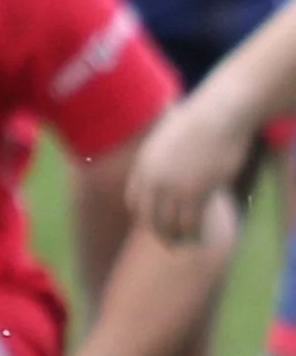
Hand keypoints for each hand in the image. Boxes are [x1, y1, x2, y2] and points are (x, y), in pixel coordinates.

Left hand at [128, 91, 252, 242]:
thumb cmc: (198, 116)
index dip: (144, 214)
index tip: (154, 220)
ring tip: (186, 242)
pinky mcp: (197, 192)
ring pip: (171, 224)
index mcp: (143, 166)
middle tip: (169, 242)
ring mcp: (175, 188)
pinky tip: (200, 235)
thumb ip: (159, 144)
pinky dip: (195, 231)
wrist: (220, 113)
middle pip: (151, 219)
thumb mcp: (166, 130)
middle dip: (160, 232)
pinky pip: (192, 221)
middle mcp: (154, 181)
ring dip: (178, 236)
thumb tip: (156, 123)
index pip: (134, 202)